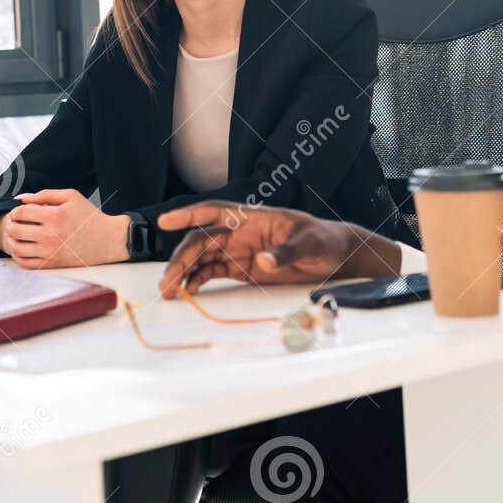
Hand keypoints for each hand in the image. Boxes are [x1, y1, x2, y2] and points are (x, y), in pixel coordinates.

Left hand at [0, 189, 128, 268]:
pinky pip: (25, 263)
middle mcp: (50, 235)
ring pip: (17, 248)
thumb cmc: (89, 217)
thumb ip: (44, 194)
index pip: (21, 213)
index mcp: (54, 216)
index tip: (18, 212)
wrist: (108, 240)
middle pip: (15, 230)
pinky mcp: (52, 264)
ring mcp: (50, 252)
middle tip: (13, 223)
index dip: (15, 211)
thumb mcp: (70, 197)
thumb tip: (21, 199)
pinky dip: (17, 256)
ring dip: (11, 240)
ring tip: (15, 236)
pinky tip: (21, 249)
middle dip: (10, 225)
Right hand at [157, 201, 401, 297]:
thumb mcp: (310, 244)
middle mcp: (241, 232)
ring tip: (169, 291)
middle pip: (202, 241)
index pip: (214, 211)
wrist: (336, 257)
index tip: (165, 220)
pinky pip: (213, 272)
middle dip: (181, 259)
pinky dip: (198, 280)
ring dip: (184, 272)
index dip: (189, 214)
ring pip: (203, 258)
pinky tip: (187, 291)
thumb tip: (264, 260)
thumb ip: (286, 252)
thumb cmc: (325, 241)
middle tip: (167, 281)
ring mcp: (240, 251)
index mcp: (253, 217)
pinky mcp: (243, 268)